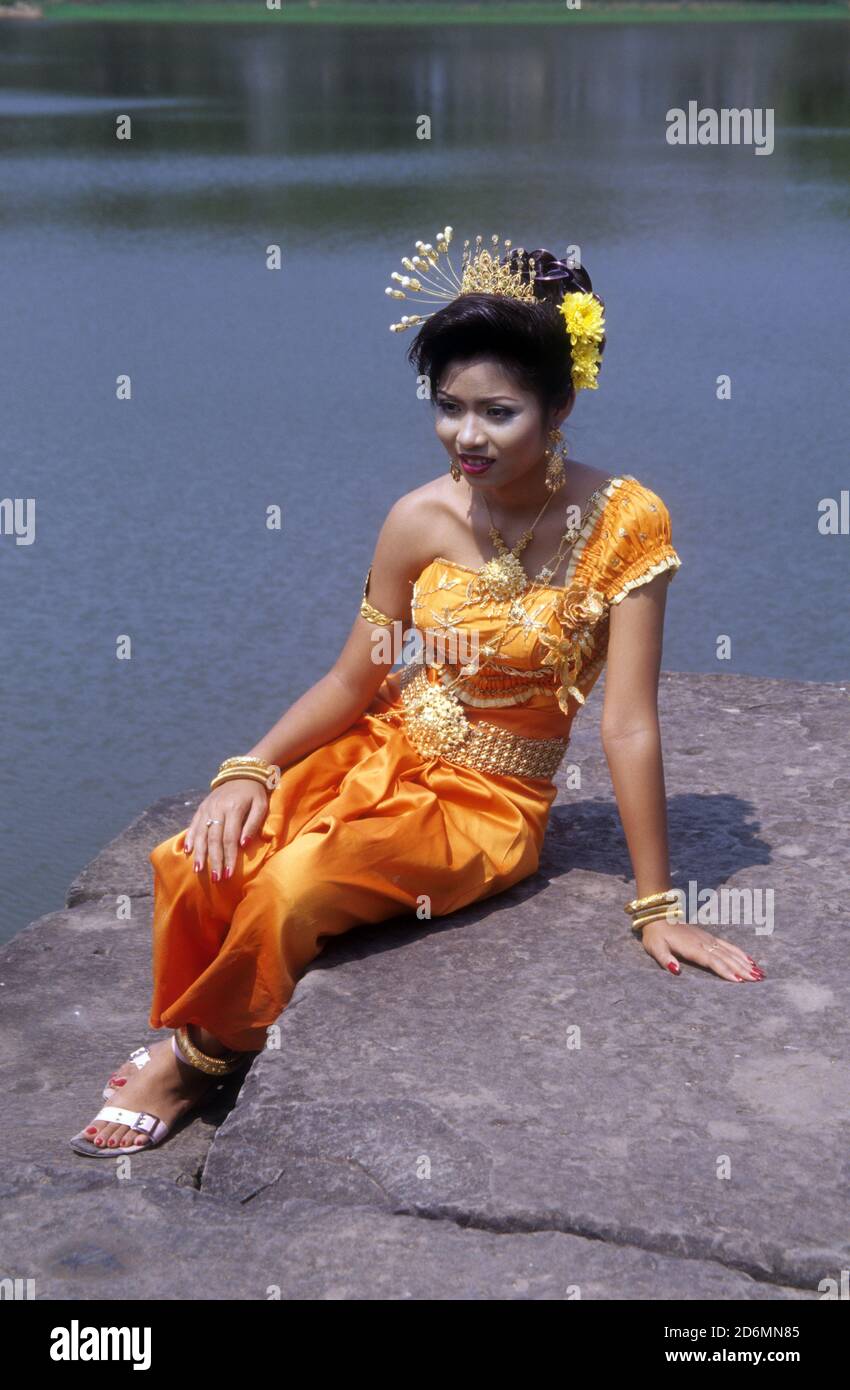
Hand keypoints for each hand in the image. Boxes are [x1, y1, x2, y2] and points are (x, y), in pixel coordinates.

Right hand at [183, 779, 269, 879]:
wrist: (242, 773)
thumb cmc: (255, 794)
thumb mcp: (261, 806)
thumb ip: (253, 825)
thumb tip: (243, 845)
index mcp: (234, 809)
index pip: (230, 838)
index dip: (228, 857)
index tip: (228, 874)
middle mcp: (218, 809)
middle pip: (214, 839)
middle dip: (214, 860)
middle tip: (215, 879)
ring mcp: (207, 808)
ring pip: (201, 834)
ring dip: (199, 853)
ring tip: (198, 870)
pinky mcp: (201, 808)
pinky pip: (193, 824)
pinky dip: (189, 838)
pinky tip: (187, 851)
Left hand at [639, 919, 765, 981]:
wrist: (659, 915)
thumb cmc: (656, 936)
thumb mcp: (655, 948)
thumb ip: (665, 959)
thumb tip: (675, 970)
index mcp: (692, 948)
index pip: (712, 961)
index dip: (725, 970)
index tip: (739, 980)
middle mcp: (704, 943)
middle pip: (726, 958)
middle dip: (742, 969)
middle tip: (757, 979)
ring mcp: (708, 940)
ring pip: (730, 952)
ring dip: (745, 963)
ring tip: (759, 973)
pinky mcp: (709, 938)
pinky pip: (728, 946)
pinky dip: (740, 953)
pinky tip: (750, 960)